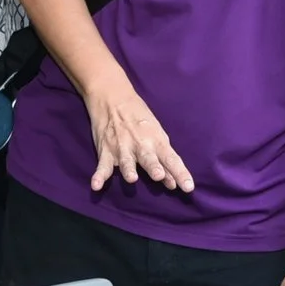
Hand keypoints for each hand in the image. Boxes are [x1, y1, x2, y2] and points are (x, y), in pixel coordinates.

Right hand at [79, 74, 192, 192]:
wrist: (113, 97)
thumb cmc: (140, 119)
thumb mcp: (156, 135)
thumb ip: (164, 160)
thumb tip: (173, 183)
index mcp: (156, 141)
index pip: (171, 159)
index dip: (180, 173)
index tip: (188, 187)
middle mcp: (140, 145)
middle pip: (149, 158)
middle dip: (154, 167)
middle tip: (159, 176)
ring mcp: (121, 148)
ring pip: (126, 161)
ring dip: (128, 169)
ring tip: (131, 178)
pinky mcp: (105, 151)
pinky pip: (102, 166)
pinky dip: (98, 176)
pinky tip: (96, 185)